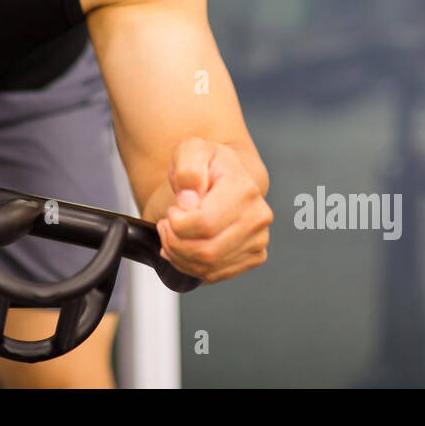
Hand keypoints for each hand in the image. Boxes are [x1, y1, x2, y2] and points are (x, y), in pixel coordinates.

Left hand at [155, 137, 271, 281]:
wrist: (224, 178)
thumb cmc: (207, 165)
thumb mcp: (190, 151)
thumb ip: (188, 169)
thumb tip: (190, 199)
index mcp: (245, 190)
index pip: (205, 223)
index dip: (177, 222)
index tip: (172, 211)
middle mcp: (257, 217)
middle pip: (206, 250)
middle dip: (174, 241)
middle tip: (166, 226)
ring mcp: (258, 240)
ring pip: (208, 266)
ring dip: (179, 255)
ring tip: (171, 236)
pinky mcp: (253, 257)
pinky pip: (215, 274)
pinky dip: (190, 266)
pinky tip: (183, 248)